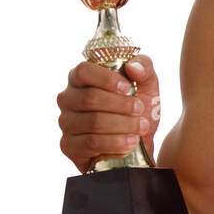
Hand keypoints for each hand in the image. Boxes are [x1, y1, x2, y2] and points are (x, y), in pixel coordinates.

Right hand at [56, 55, 161, 173]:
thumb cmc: (137, 108)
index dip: (106, 78)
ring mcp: (66, 123)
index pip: (83, 71)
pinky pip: (91, 143)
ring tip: (141, 127)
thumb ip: (144, 67)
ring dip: (122, 125)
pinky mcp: (69, 146)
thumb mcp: (146, 84)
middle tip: (140, 110)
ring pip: (93, 122)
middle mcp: (68, 98)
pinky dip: (115, 143)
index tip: (127, 88)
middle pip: (90, 98)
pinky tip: (130, 142)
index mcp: (80, 78)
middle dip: (121, 105)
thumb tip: (132, 67)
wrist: (138, 143)